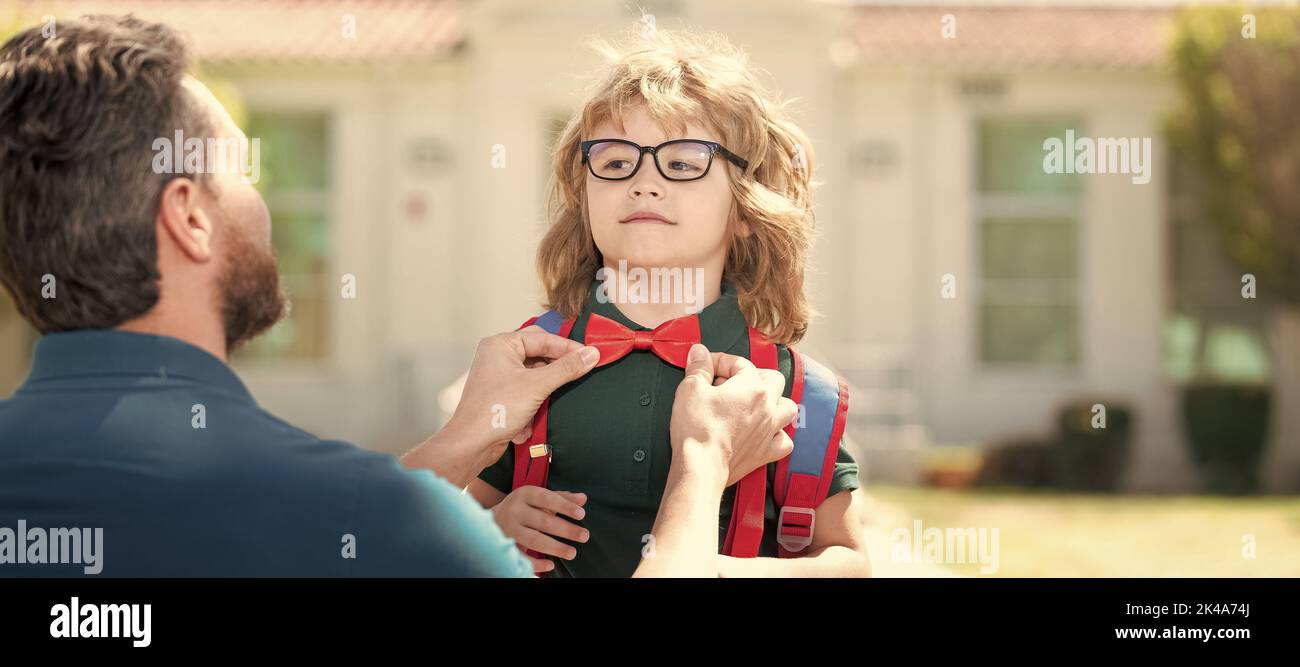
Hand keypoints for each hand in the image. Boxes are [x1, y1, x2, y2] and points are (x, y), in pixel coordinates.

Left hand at [447, 326, 599, 470]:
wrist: (472, 444)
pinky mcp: (503, 394)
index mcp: (501, 344)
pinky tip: (532, 417)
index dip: (569, 347)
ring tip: (555, 396)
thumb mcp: (537, 386)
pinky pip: (528, 389)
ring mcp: (499, 375)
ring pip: (535, 373)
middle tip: (581, 370)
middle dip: (556, 367)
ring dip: (545, 388)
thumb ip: (566, 368)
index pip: (543, 337)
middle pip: (539, 353)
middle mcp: (498, 356)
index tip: (592, 355)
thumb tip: (592, 354)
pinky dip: (535, 400)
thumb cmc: (495, 411)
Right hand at [491, 486, 589, 573]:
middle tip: (584, 536)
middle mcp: (515, 510)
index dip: (564, 506)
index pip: (547, 498)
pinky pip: (521, 556)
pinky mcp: (505, 545)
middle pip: (543, 521)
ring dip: (554, 547)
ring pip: (533, 540)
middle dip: (565, 529)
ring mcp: (508, 529)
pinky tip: (550, 565)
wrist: (491, 519)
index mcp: (525, 494)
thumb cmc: (523, 506)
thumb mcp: (539, 498)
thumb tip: (582, 499)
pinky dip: (535, 563)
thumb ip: (562, 498)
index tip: (581, 514)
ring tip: (572, 553)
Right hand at [669, 344, 796, 486]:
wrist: (701, 466)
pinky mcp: (765, 452)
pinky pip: (784, 441)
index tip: (706, 368)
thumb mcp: (690, 389)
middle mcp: (767, 406)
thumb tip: (700, 353)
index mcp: (751, 387)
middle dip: (754, 376)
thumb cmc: (697, 429)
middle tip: (732, 382)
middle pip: (773, 379)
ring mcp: (769, 430)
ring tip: (755, 404)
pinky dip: (777, 435)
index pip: (740, 363)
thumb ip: (698, 367)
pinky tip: (764, 434)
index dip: (720, 361)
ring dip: (774, 402)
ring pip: (787, 408)